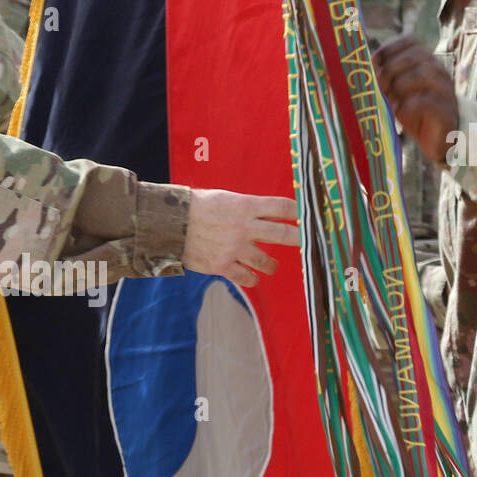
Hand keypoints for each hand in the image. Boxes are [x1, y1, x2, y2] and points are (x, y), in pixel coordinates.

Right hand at [183, 189, 298, 287]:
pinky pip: (246, 277)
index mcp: (245, 206)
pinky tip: (253, 277)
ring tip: (272, 266)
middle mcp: (244, 228)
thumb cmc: (196, 207)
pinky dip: (252, 278)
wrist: (169, 223)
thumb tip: (265, 213)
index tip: (307, 217)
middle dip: (299, 239)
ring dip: (272, 265)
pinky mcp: (222, 265)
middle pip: (284, 235)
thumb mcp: (225, 198)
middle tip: (307, 243)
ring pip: (266, 262)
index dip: (298, 212)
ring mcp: (234, 248)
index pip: (282, 208)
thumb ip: (246, 207)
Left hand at [374, 37, 458, 164]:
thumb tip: (359, 68)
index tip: (374, 62)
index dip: (389, 48)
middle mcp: (438, 71)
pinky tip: (396, 112)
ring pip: (423, 75)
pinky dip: (407, 106)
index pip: (411, 41)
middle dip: (390, 69)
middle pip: (416, 56)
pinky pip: (426, 101)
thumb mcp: (396, 92)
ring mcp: (445, 90)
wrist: (437, 140)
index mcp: (426, 62)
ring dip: (399, 86)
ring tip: (388, 100)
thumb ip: (383, 79)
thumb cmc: (413, 113)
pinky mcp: (445, 111)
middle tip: (378, 86)